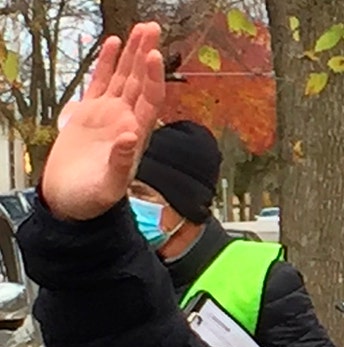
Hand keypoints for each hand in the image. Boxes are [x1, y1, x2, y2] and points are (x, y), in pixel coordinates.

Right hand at [44, 23, 164, 221]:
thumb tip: (131, 137)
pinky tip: (114, 45)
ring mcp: (109, 115)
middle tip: (152, 28)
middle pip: (140, 81)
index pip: (150, 99)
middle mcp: (126, 120)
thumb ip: (120, 163)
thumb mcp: (108, 186)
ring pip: (124, 77)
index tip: (154, 55)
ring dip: (132, 54)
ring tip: (141, 29)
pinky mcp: (89, 114)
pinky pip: (101, 82)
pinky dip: (108, 64)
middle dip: (147, 54)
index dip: (153, 77)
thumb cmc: (93, 200)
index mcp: (137, 136)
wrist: (70, 203)